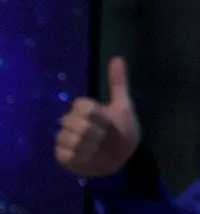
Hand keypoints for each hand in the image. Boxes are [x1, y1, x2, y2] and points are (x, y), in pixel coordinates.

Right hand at [55, 57, 140, 178]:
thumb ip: (118, 84)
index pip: (81, 106)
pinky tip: (89, 156)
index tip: (107, 121)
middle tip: (104, 136)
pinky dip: (82, 156)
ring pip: (70, 139)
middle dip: (95, 131)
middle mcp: (70, 122)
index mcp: (84, 108)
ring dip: (90, 145)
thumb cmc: (121, 130)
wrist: (124, 156)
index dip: (97, 115)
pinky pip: (66, 154)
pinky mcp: (62, 156)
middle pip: (74, 122)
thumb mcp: (124, 106)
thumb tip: (118, 57)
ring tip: (97, 147)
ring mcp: (64, 138)